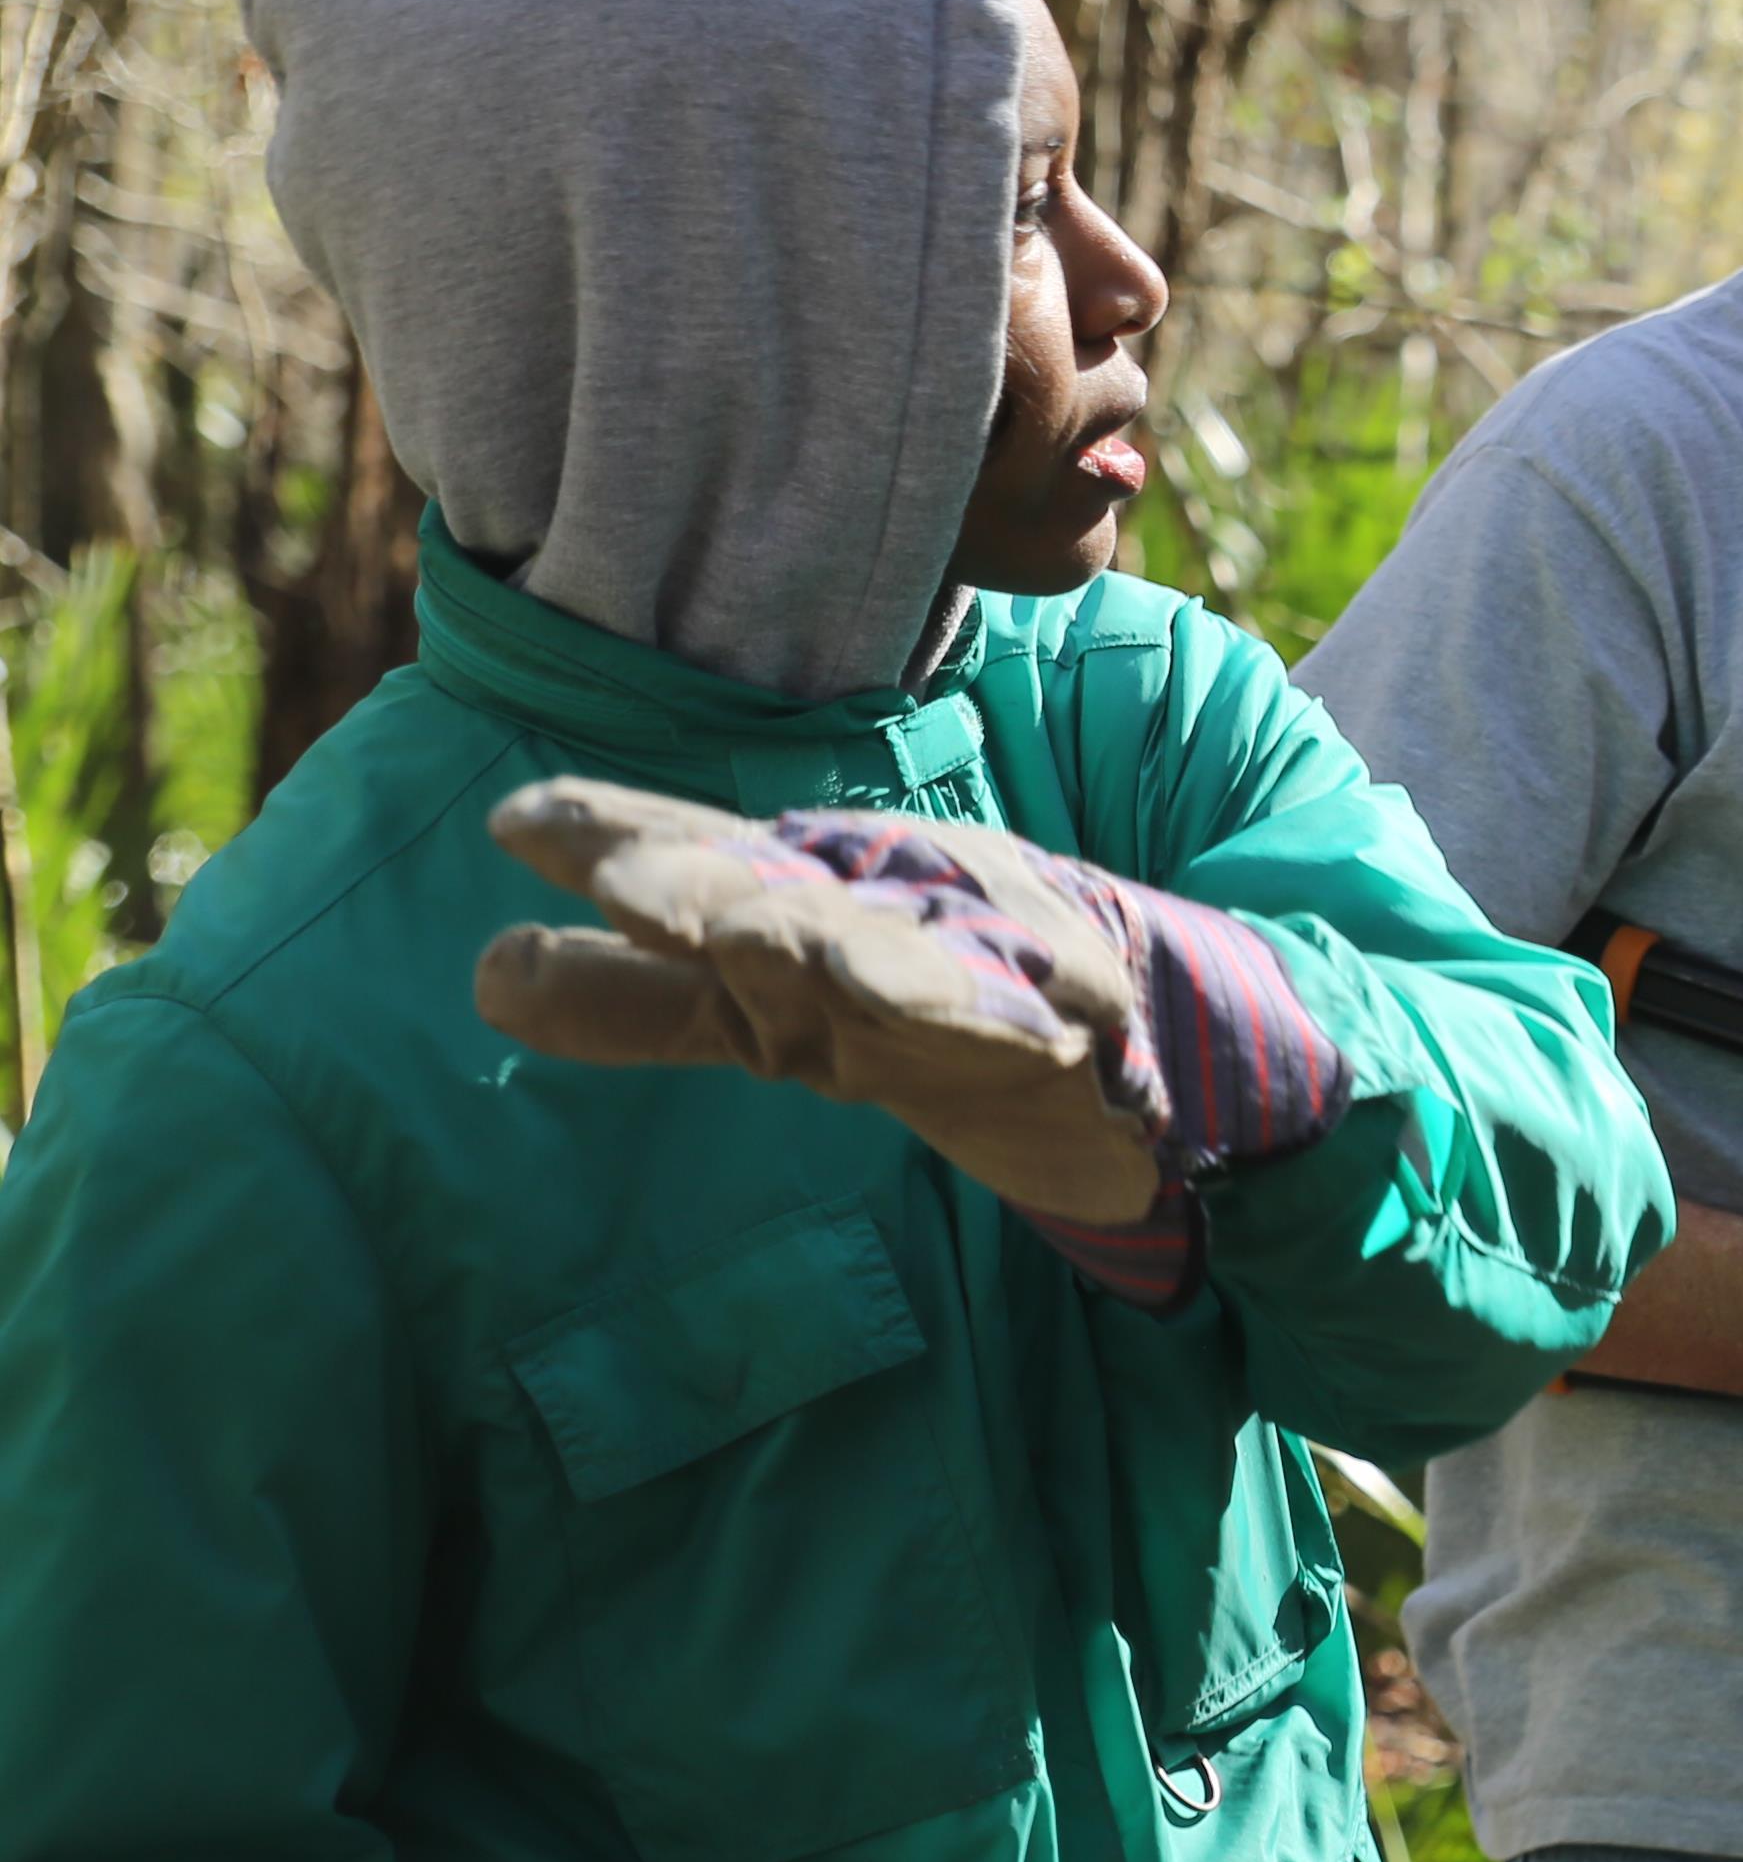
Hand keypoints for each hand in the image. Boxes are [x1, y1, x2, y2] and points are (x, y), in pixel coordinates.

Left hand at [472, 777, 1342, 1239]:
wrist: (1142, 1036)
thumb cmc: (941, 997)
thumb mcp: (773, 1007)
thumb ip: (636, 998)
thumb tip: (481, 974)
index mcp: (811, 893)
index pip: (699, 861)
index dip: (618, 838)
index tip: (518, 825)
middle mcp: (889, 902)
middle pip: (785, 899)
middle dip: (713, 890)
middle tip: (637, 894)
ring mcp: (987, 953)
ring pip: (898, 951)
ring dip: (835, 946)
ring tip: (759, 941)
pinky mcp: (1077, 1011)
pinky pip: (1035, 1013)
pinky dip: (1004, 1009)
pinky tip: (990, 1016)